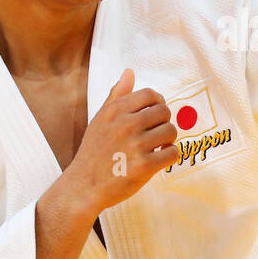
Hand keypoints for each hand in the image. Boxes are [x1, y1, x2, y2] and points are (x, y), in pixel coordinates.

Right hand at [63, 69, 178, 213]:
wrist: (84, 186)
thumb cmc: (94, 152)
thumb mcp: (100, 119)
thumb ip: (117, 95)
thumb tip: (129, 72)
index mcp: (115, 111)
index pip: (151, 95)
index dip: (158, 104)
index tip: (154, 116)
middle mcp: (125, 125)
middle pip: (165, 112)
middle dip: (163, 123)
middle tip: (154, 134)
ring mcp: (135, 146)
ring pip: (171, 131)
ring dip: (168, 140)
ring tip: (156, 147)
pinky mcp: (144, 167)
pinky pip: (173, 153)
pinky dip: (170, 156)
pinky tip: (159, 159)